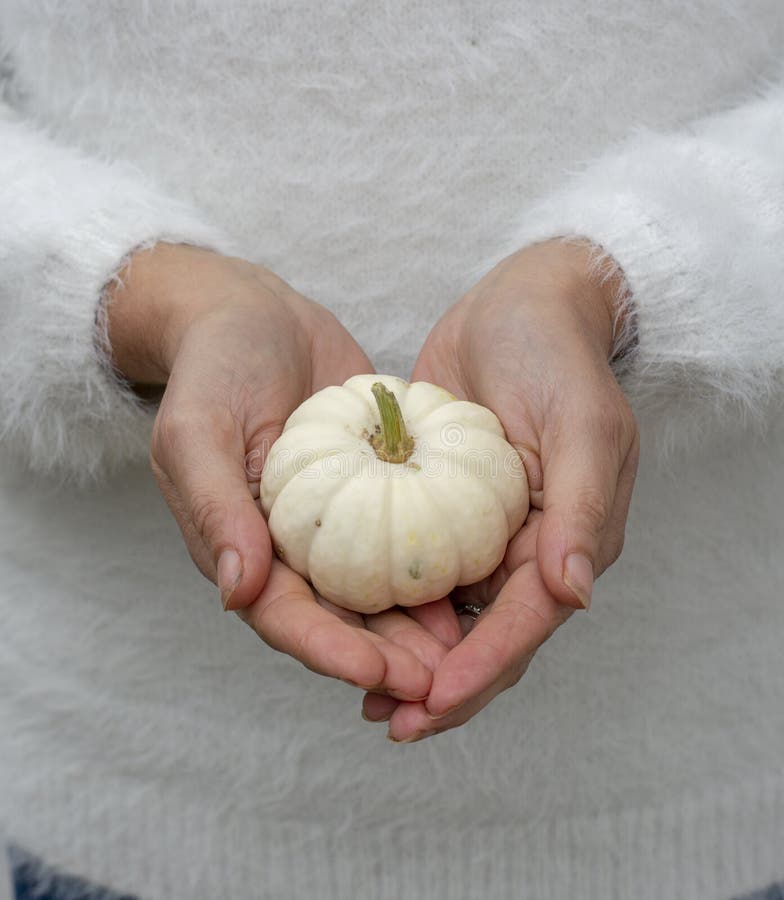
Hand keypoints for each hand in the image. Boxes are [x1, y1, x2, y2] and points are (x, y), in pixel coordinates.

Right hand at [107, 242, 438, 698]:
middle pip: (338, 620)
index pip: (283, 616)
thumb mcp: (198, 430)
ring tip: (465, 651)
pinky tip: (473, 584)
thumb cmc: (214, 368)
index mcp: (238, 545)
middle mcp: (287, 549)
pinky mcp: (372, 493)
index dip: (328, 649)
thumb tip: (238, 591)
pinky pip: (404, 537)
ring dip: (416, 626)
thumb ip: (214, 507)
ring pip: (377, 591)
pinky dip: (433, 564)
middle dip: (385, 656)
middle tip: (438, 679)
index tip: (377, 671)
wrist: (254, 316)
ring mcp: (333, 525)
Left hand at [361, 238, 639, 737]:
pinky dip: (393, 600)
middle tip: (387, 721)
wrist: (523, 302)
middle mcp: (530, 546)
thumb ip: (580, 506)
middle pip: (489, 635)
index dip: (481, 668)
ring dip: (413, 656)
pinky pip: (420, 565)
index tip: (429, 705)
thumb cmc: (557, 354)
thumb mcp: (580, 422)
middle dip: (442, 686)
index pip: (526, 620)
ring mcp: (487, 530)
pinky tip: (353, 621)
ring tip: (364, 696)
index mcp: (570, 537)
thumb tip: (575, 593)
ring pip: (452, 613)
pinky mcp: (447, 506)